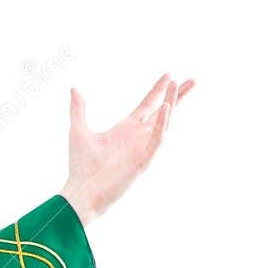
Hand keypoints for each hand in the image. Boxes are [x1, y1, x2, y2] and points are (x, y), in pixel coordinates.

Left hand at [60, 74, 194, 226]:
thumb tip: (74, 89)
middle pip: (163, 111)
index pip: (147, 105)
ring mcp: (142, 149)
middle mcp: (137, 137)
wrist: (81, 192)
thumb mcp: (78, 131)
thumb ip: (78, 109)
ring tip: (176, 85)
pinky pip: (157, 140)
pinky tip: (166, 108)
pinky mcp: (143, 161)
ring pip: (163, 122)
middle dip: (176, 95)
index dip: (158, 90)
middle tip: (192, 80)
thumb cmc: (81, 167)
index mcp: (126, 129)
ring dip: (171, 103)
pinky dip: (162, 124)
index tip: (169, 75)